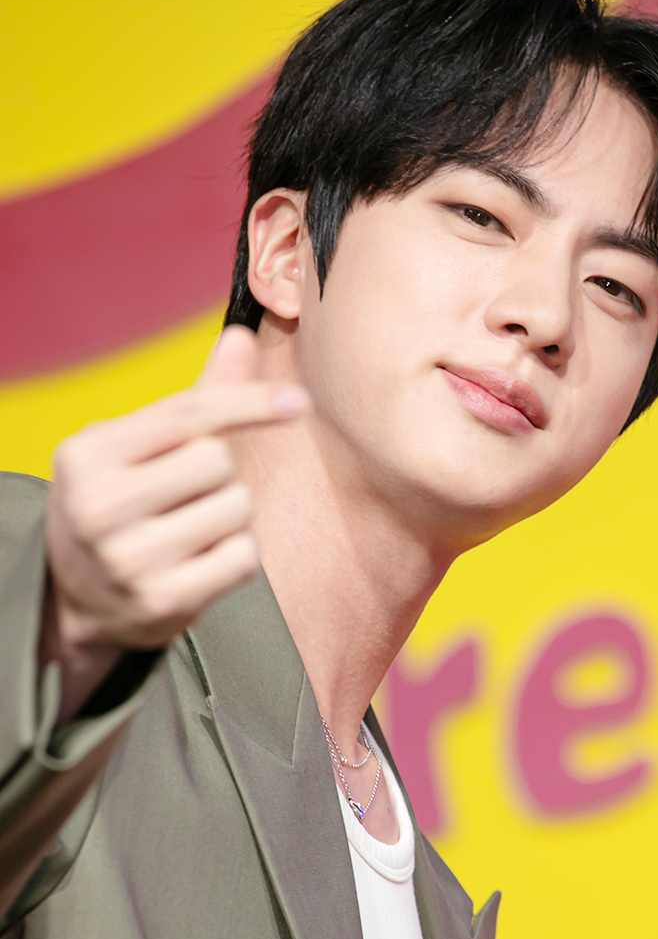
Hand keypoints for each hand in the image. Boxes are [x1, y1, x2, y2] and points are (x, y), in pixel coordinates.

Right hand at [45, 325, 307, 658]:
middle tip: (188, 494)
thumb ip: (195, 400)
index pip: (186, 413)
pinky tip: (200, 561)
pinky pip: (243, 556)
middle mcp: (98, 505)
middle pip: (218, 460)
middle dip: (222, 473)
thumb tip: (242, 336)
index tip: (301, 401)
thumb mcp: (134, 448)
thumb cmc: (117, 506)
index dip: (250, 401)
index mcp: (88, 453)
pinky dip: (237, 554)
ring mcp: (127, 558)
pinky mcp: (160, 601)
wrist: (75, 599)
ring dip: (232, 515)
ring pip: (237, 507)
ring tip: (192, 529)